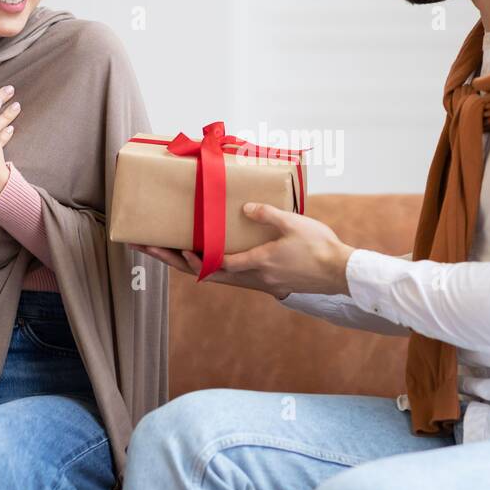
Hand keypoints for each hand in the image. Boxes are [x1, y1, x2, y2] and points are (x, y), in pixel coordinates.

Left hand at [130, 202, 354, 298]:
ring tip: (170, 252)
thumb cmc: (319, 248)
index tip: (173, 248)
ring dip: (192, 266)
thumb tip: (244, 207)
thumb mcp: (294, 224)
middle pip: (206, 274)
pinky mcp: (268, 283)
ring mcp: (260, 282)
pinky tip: (207, 257)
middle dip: (175, 261)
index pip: (216, 264)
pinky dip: (213, 269)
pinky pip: (233, 277)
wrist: (341, 274)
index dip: (193, 258)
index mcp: (258, 263)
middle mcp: (254, 278)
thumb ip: (268, 214)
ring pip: (217, 278)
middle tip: (148, 249)